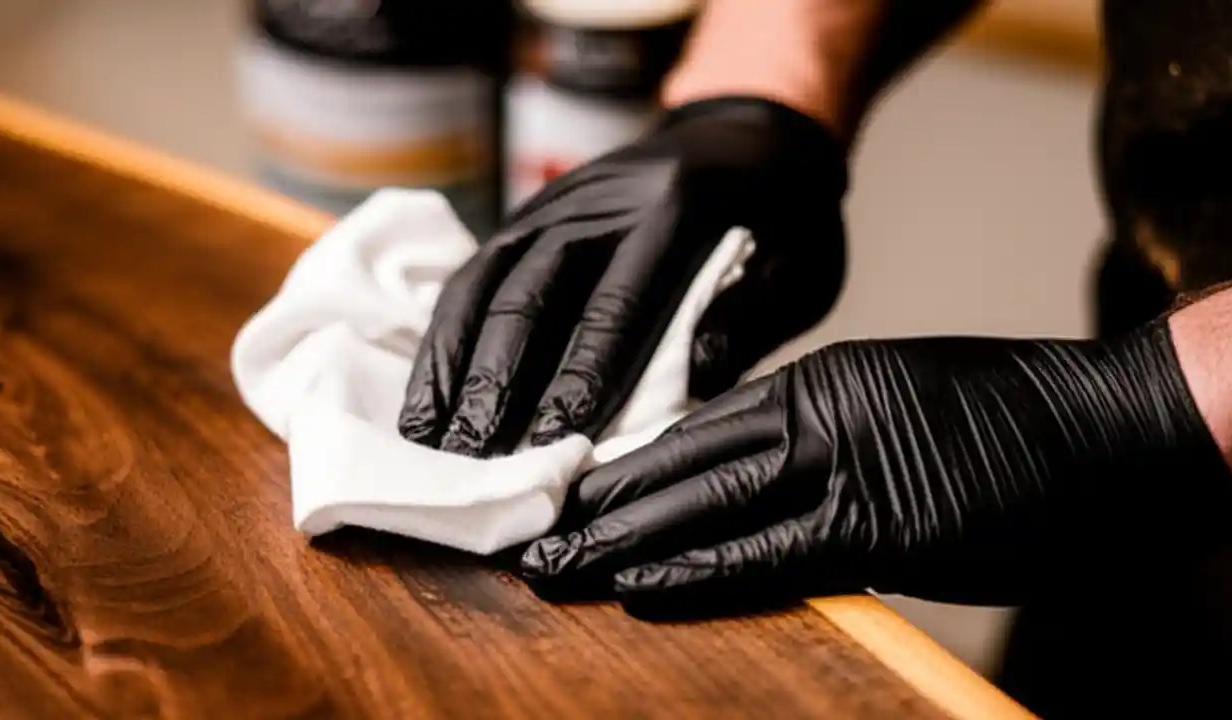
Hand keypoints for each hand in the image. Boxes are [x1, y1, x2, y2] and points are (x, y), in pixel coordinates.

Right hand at [398, 97, 846, 456]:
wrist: (749, 133)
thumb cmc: (786, 219)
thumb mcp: (804, 266)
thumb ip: (754, 316)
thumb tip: (697, 377)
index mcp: (676, 209)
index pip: (618, 303)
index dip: (583, 378)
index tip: (556, 445)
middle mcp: (600, 200)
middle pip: (532, 293)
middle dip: (496, 384)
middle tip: (470, 462)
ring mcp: (555, 202)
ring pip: (486, 283)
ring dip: (452, 365)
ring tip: (428, 440)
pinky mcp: (529, 214)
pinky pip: (474, 274)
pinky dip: (444, 338)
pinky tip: (429, 393)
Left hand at [520, 320, 1231, 611]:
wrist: (1107, 428)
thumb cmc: (1010, 420)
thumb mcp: (899, 404)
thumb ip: (827, 433)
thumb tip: (759, 472)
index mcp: (825, 380)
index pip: (701, 425)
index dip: (632, 463)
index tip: (575, 489)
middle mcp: (823, 412)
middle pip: (686, 461)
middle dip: (603, 503)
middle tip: (531, 533)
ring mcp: (851, 465)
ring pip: (709, 503)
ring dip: (627, 538)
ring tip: (557, 566)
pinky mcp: (884, 523)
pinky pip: (770, 551)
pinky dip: (700, 569)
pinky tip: (641, 585)